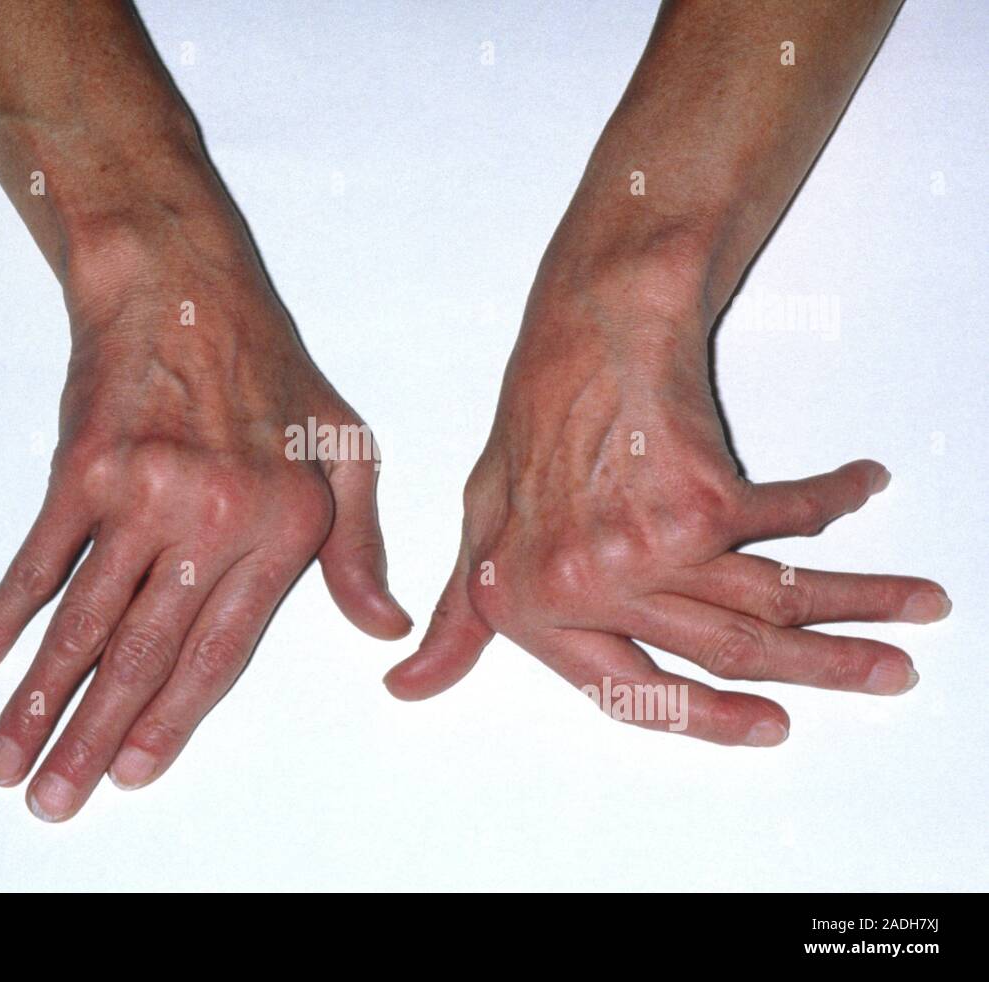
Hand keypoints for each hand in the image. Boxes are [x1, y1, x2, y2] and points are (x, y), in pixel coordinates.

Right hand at [0, 212, 410, 820]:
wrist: (184, 281)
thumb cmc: (270, 367)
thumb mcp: (345, 450)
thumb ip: (362, 546)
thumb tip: (380, 628)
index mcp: (282, 526)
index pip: (222, 649)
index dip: (174, 718)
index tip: (137, 772)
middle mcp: (212, 517)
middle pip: (145, 651)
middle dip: (95, 735)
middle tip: (56, 799)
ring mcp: (142, 491)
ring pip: (85, 619)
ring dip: (42, 698)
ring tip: (10, 760)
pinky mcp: (83, 467)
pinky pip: (38, 558)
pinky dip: (5, 615)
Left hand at [386, 263, 949, 744]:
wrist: (584, 328)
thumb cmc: (532, 423)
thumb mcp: (480, 523)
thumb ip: (462, 614)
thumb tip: (408, 686)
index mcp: (533, 607)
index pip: (630, 691)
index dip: (707, 720)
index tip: (772, 725)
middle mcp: (587, 589)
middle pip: (728, 652)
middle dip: (824, 667)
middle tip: (888, 675)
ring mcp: (645, 551)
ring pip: (774, 601)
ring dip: (859, 600)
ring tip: (918, 605)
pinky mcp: (702, 503)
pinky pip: (793, 521)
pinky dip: (834, 500)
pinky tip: (860, 483)